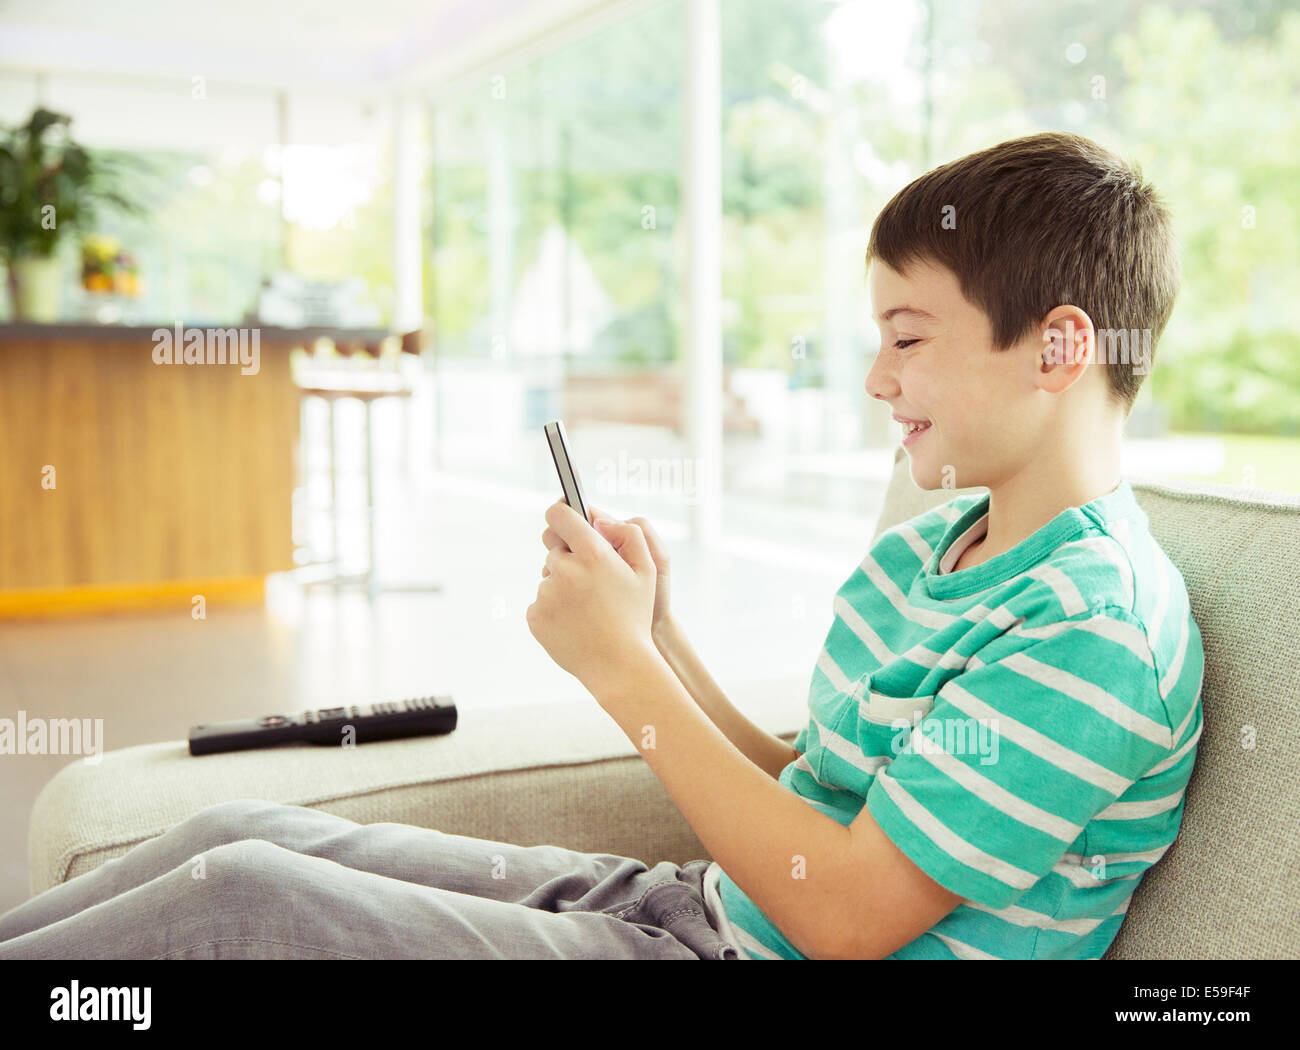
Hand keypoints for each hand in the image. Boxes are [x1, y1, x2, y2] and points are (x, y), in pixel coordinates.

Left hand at [527, 499, 657, 697]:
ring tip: (588, 610)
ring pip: (549, 579)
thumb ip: (629, 534)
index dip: (562, 512)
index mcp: (592, 553)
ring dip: (563, 587)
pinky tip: (575, 623)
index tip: (564, 516)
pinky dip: (554, 610)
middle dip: (570, 560)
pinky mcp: (535, 616)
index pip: (559, 515)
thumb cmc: (635, 616)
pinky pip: (540, 603)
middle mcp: (564, 570)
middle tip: (592, 582)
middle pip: (555, 550)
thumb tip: (599, 521)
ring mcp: (546, 594)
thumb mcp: (648, 569)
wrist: (619, 665)